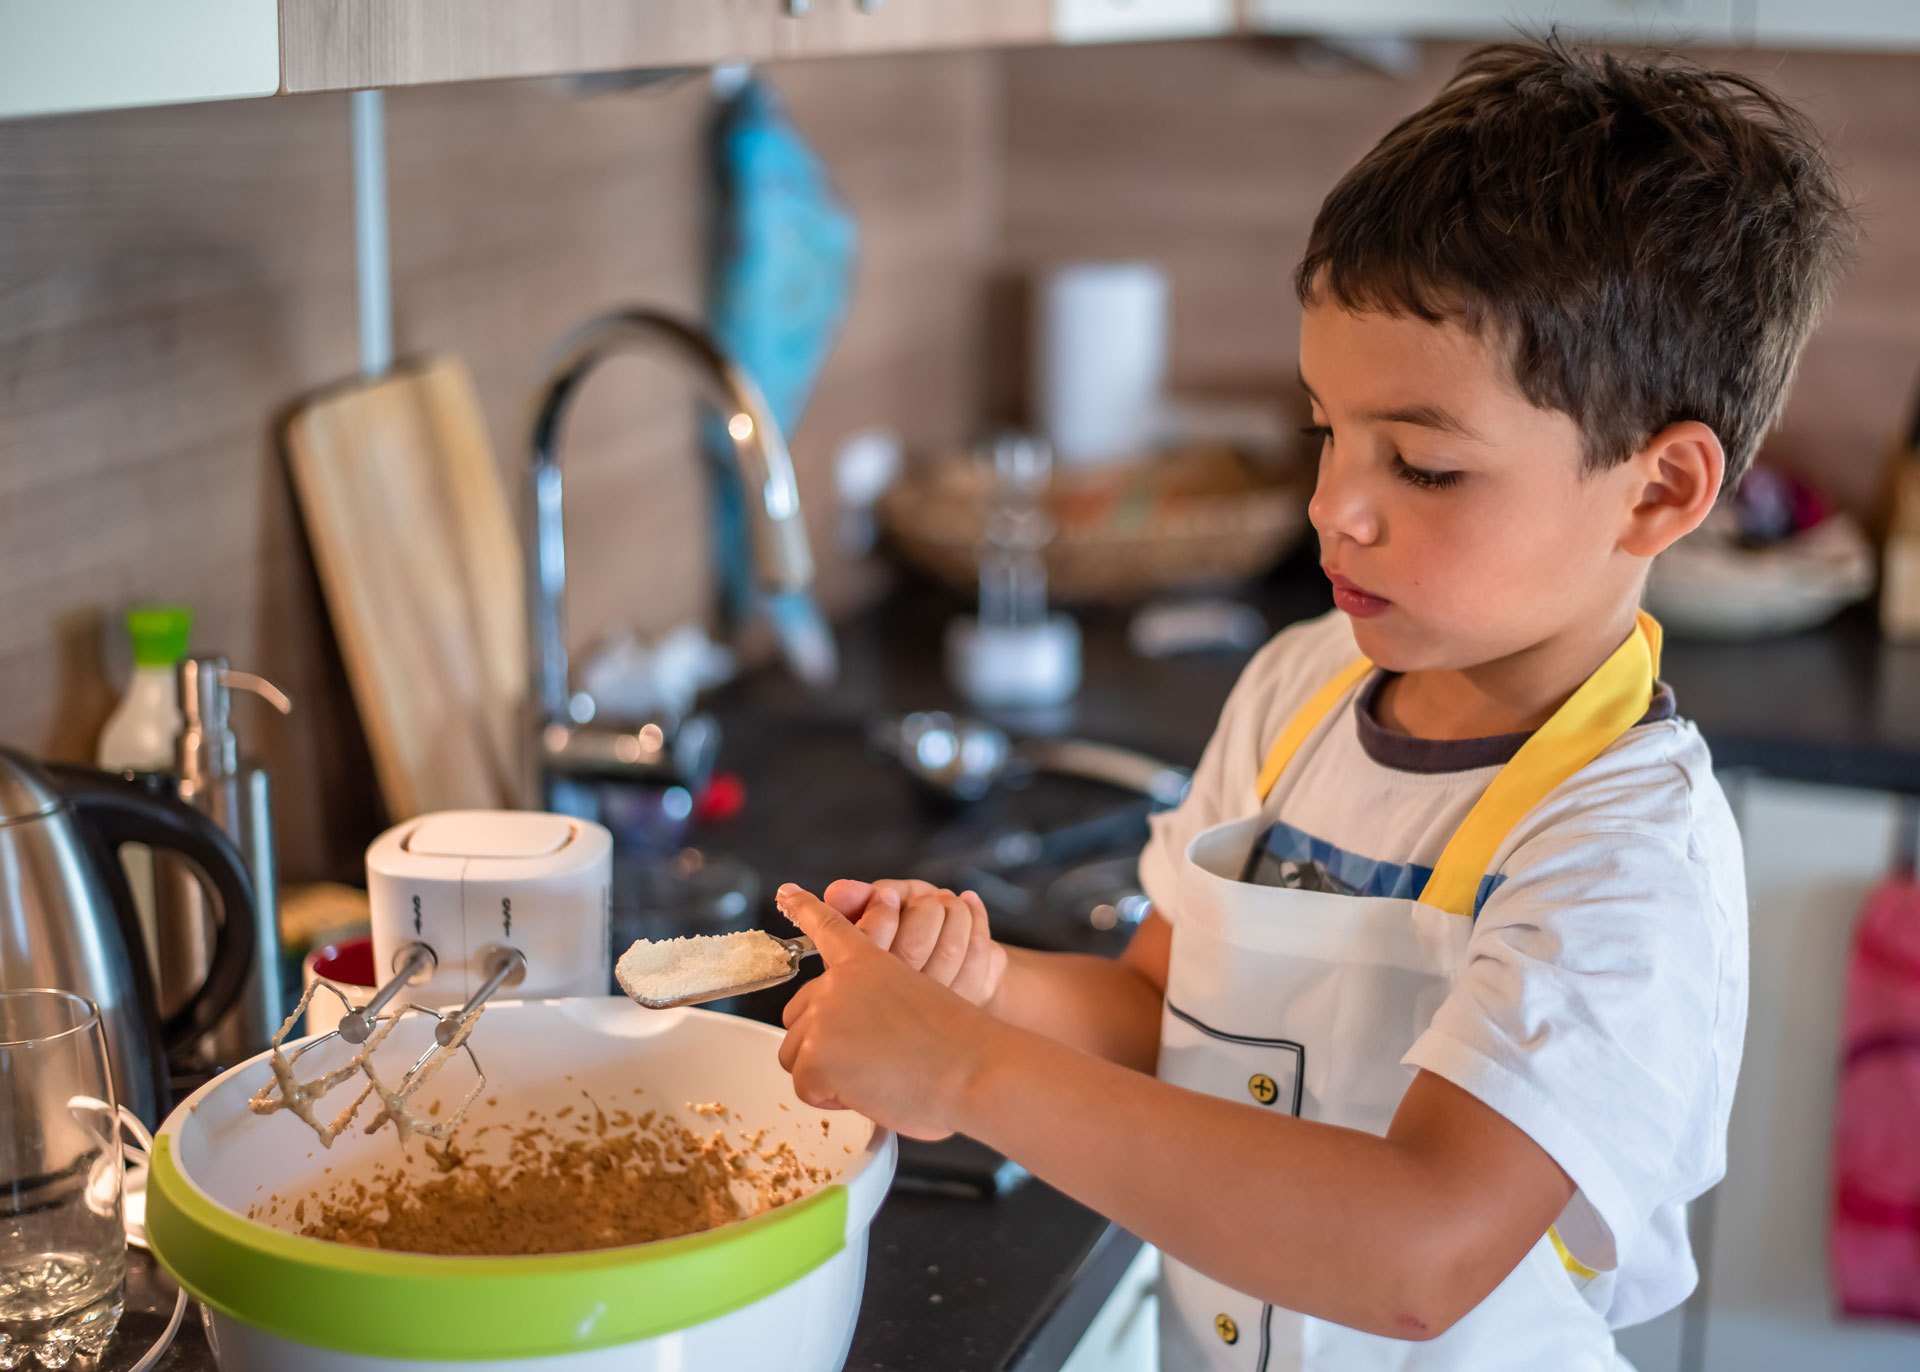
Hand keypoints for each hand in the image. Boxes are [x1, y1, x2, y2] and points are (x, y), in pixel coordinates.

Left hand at [776, 883, 1002, 1139]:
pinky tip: (870, 1092)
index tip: (787, 892)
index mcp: (866, 961)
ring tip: (875, 1078)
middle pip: (797, 1017)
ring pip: (797, 1057)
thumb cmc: (957, 1048)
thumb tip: (858, 1030)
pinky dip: (833, 1099)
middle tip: (865, 1061)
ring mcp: (823, 1016)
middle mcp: (838, 982)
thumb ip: (877, 1004)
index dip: (806, 908)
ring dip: (827, 1074)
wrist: (973, 1067)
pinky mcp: (816, 1054)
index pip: (830, 927)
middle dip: (821, 1044)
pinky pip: (807, 1088)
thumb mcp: (918, 1001)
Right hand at [820, 878, 1007, 1007]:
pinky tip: (969, 906)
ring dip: (955, 912)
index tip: (888, 896)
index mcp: (858, 975)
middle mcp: (892, 999)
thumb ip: (860, 897)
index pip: (867, 946)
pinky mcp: (966, 1001)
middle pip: (913, 946)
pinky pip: (978, 953)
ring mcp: (930, 1005)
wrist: (958, 954)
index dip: (880, 914)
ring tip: (951, 902)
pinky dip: (976, 918)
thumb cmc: (913, 927)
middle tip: (929, 900)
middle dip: (926, 909)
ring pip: (950, 948)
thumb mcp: (883, 905)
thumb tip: (836, 891)